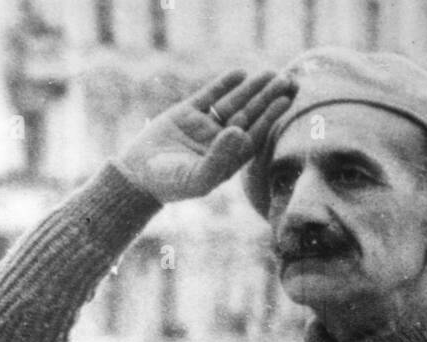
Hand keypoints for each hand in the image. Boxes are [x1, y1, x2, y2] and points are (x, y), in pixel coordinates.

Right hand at [115, 69, 294, 203]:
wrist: (138, 175)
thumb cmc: (170, 184)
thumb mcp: (197, 178)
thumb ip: (220, 158)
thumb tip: (239, 132)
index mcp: (228, 159)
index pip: (255, 134)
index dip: (271, 116)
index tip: (286, 100)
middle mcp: (220, 142)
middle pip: (249, 115)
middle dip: (267, 98)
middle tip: (288, 79)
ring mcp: (204, 126)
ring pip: (232, 103)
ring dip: (251, 88)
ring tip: (269, 73)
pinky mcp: (187, 113)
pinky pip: (209, 96)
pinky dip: (223, 84)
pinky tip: (240, 73)